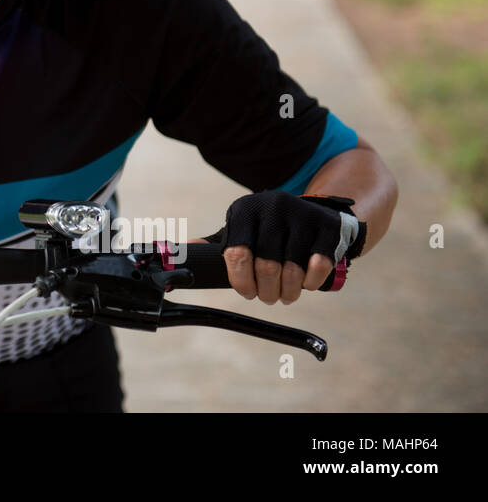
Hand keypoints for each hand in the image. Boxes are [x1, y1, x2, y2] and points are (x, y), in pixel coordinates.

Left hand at [200, 191, 365, 304]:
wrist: (318, 212)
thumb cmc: (270, 229)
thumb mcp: (241, 230)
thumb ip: (213, 245)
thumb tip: (177, 256)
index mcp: (244, 210)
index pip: (236, 253)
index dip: (241, 280)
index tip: (246, 292)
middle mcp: (272, 207)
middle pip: (266, 266)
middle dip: (266, 291)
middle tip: (268, 297)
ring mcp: (302, 215)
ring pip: (292, 269)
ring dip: (288, 292)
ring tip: (285, 295)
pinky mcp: (328, 227)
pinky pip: (319, 265)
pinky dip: (311, 283)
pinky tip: (307, 284)